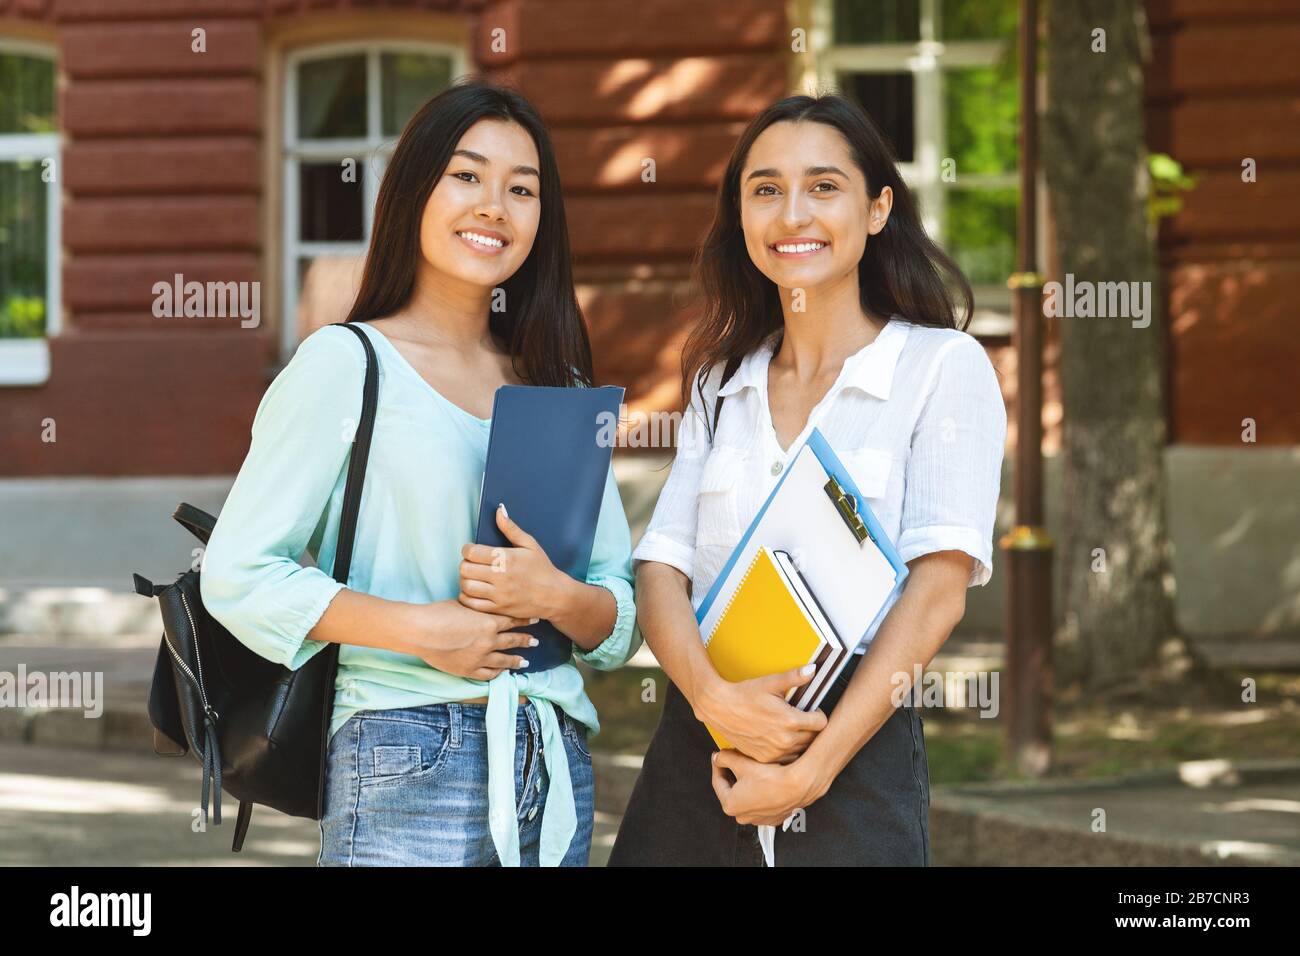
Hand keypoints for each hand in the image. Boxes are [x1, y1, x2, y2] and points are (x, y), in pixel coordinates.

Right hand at [404, 599, 537, 680]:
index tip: (535, 619)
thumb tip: (484, 605)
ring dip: (516, 660)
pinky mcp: (468, 670)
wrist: (422, 631)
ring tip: (525, 661)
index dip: (525, 620)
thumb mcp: (463, 604)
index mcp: (489, 622)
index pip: (513, 620)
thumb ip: (478, 608)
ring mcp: (480, 657)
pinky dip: (497, 673)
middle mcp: (488, 640)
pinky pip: (488, 674)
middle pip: (512, 640)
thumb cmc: (438, 613)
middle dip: (525, 640)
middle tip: (536, 641)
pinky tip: (503, 673)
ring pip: (504, 660)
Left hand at [458, 503, 568, 620]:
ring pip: (466, 586)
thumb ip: (511, 528)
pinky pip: (472, 603)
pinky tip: (474, 591)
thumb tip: (499, 511)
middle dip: (465, 564)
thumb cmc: (542, 568)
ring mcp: (499, 594)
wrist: (555, 595)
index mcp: (506, 558)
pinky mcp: (498, 609)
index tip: (472, 550)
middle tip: (472, 564)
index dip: (467, 549)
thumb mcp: (530, 544)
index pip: (471, 552)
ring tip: (473, 577)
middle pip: (465, 569)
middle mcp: (500, 577)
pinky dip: (467, 597)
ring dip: (465, 580)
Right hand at [694, 665, 827, 763]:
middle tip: (802, 718)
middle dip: (811, 727)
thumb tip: (812, 669)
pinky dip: (787, 750)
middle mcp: (784, 740)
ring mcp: (774, 752)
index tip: (812, 710)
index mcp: (790, 721)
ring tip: (791, 728)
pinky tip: (780, 738)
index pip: (821, 723)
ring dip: (801, 740)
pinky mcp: (765, 758)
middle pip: (813, 738)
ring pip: (801, 750)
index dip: (818, 714)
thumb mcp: (770, 683)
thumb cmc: (744, 694)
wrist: (719, 708)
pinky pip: (786, 758)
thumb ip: (795, 677)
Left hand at [711, 748, 816, 826]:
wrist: (799, 786)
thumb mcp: (742, 762)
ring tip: (752, 769)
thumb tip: (718, 757)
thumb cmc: (771, 777)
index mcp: (730, 805)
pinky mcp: (774, 817)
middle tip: (736, 760)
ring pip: (748, 797)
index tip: (719, 757)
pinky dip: (761, 792)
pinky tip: (766, 780)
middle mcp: (743, 817)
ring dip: (747, 784)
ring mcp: (760, 819)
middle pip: (732, 790)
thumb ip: (724, 758)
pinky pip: (762, 803)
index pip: (717, 782)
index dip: (717, 765)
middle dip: (733, 774)